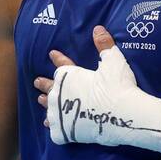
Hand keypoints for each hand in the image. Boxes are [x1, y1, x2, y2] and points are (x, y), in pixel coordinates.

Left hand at [33, 25, 160, 153]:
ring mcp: (61, 113)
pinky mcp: (65, 130)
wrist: (123, 115)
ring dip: (46, 103)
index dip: (58, 58)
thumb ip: (104, 45)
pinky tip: (50, 125)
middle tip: (37, 82)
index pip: (61, 64)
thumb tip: (98, 28)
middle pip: (50, 87)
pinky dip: (53, 126)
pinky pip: (55, 128)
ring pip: (49, 107)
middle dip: (44, 83)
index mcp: (69, 76)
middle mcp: (60, 94)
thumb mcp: (113, 61)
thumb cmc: (118, 85)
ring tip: (41, 100)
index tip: (52, 54)